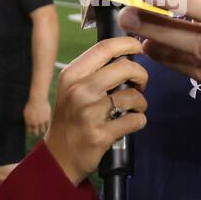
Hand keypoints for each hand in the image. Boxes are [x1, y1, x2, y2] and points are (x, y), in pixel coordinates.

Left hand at [24, 93, 51, 137]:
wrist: (37, 100)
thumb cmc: (30, 105)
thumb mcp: (26, 113)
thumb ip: (27, 120)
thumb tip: (28, 125)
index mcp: (29, 123)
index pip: (30, 131)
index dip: (31, 131)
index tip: (32, 130)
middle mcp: (35, 124)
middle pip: (36, 133)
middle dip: (36, 132)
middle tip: (37, 130)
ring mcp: (42, 122)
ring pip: (43, 130)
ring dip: (42, 130)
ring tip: (42, 128)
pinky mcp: (48, 119)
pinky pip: (48, 126)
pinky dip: (47, 126)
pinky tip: (46, 124)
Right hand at [43, 36, 148, 184]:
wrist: (59, 156)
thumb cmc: (70, 118)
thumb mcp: (72, 88)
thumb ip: (93, 71)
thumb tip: (126, 54)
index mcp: (72, 75)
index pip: (104, 48)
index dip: (127, 43)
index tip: (138, 48)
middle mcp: (79, 91)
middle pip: (124, 68)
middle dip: (141, 74)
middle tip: (140, 83)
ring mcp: (89, 113)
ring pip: (132, 96)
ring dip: (141, 102)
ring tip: (135, 107)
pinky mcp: (100, 134)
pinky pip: (135, 120)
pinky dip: (140, 120)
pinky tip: (132, 122)